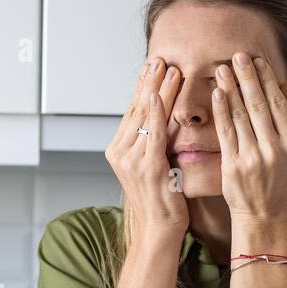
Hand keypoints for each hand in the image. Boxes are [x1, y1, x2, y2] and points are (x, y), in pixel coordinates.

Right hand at [104, 56, 186, 241]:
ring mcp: (130, 159)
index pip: (132, 112)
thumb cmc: (162, 199)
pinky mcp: (146, 166)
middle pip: (136, 109)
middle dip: (149, 82)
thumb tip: (167, 114)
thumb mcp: (156, 164)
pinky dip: (155, 112)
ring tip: (167, 68)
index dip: (143, 87)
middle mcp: (120, 153)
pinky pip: (151, 133)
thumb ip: (157, 140)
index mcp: (119, 151)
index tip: (152, 66)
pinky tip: (159, 94)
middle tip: (159, 58)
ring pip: (144, 116)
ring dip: (156, 90)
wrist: (158, 229)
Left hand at [211, 52, 286, 222]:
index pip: (278, 103)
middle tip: (237, 55)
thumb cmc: (278, 180)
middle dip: (247, 78)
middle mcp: (275, 149)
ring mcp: (253, 158)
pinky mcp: (233, 167)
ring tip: (222, 69)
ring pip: (241, 116)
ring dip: (231, 89)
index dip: (266, 79)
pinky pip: (226, 133)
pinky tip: (217, 93)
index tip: (256, 60)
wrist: (264, 215)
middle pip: (259, 105)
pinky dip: (221, 111)